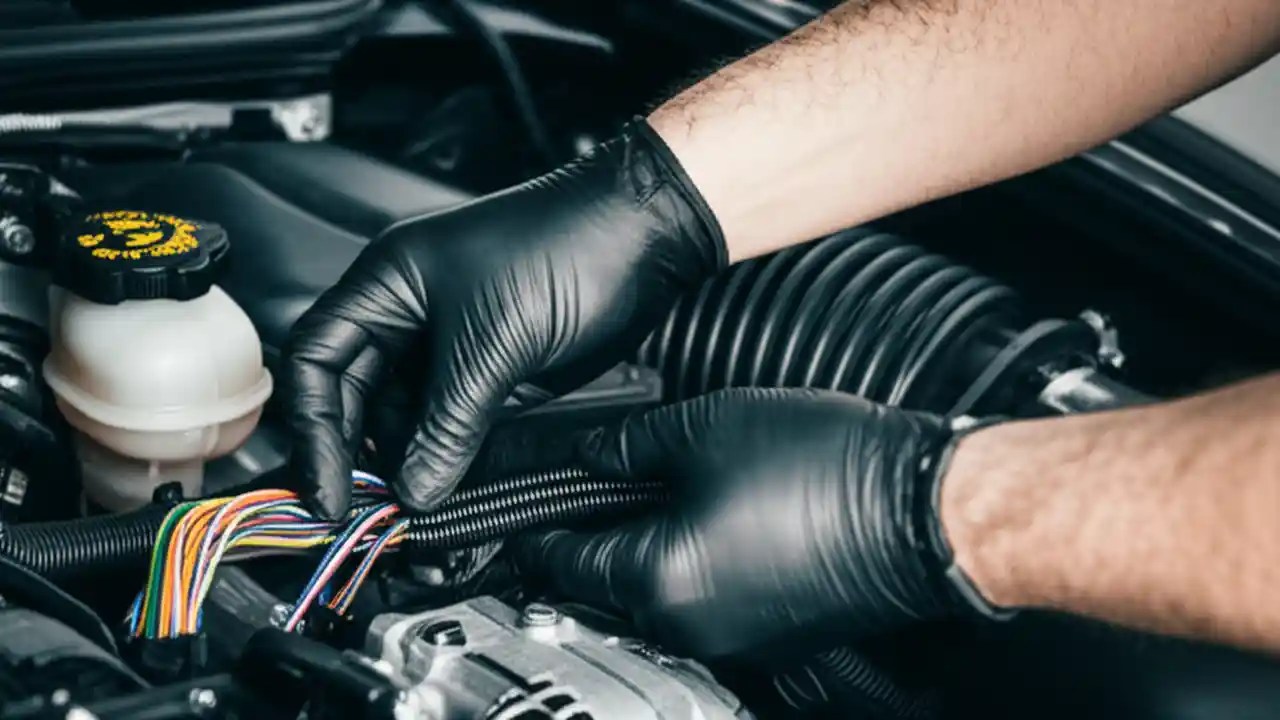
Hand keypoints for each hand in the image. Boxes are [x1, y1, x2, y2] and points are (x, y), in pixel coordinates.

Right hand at [284, 120, 724, 518]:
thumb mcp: (496, 342)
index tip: (327, 488)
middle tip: (364, 510)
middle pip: (354, 395)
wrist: (647, 233)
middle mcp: (410, 313)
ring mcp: (452, 343)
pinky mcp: (493, 369)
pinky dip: (444, 457)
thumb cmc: (568, 247)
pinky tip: (446, 490)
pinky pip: (451, 422)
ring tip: (409, 509)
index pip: (316, 359)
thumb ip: (449, 423)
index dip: (312, 428)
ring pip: (404, 415)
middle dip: (354, 453)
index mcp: (388, 282)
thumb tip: (414, 492)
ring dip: (402, 462)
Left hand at [516, 387, 994, 660]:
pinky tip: (705, 514)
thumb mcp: (704, 429)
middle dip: (587, 535)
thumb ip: (626, 445)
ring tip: (652, 489)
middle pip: (601, 584)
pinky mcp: (768, 631)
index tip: (516, 505)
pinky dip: (685, 562)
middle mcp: (686, 626)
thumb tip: (587, 454)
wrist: (922, 508)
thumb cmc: (827, 469)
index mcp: (657, 581)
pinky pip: (699, 600)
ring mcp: (731, 637)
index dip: (530, 526)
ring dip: (638, 547)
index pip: (558, 561)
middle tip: (586, 483)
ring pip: (650, 594)